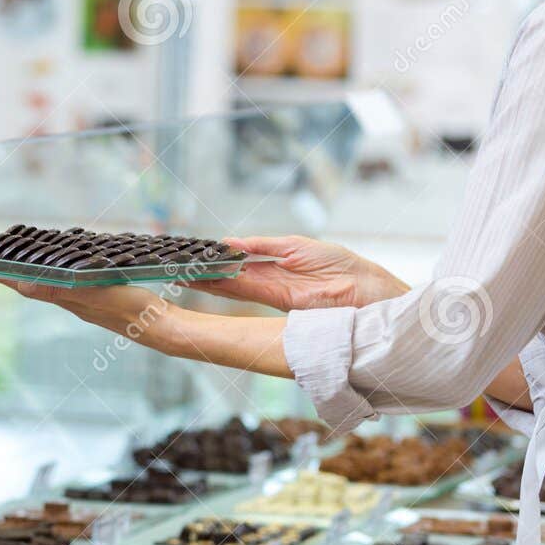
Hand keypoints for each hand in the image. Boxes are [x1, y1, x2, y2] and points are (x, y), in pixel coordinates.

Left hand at [0, 278, 187, 352]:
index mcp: (70, 300)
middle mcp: (74, 302)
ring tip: (20, 261)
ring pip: (52, 284)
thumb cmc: (135, 311)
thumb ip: (64, 289)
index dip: (4, 275)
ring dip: (34, 272)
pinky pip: (71, 282)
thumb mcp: (99, 296)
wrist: (165, 329)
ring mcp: (88, 302)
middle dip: (13, 272)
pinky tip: (62, 268)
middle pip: (35, 285)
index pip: (28, 285)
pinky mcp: (101, 299)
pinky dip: (58, 273)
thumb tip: (25, 285)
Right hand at [186, 235, 407, 310]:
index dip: (217, 258)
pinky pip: (246, 292)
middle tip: (177, 266)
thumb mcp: (297, 246)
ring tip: (183, 274)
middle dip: (205, 272)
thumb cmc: (341, 265)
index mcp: (276, 264)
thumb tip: (233, 242)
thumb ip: (264, 245)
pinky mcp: (278, 302)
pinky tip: (206, 280)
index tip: (195, 254)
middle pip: (230, 276)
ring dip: (207, 280)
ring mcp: (272, 293)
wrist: (367, 291)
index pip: (239, 261)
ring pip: (232, 286)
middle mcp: (270, 281)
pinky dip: (225, 286)